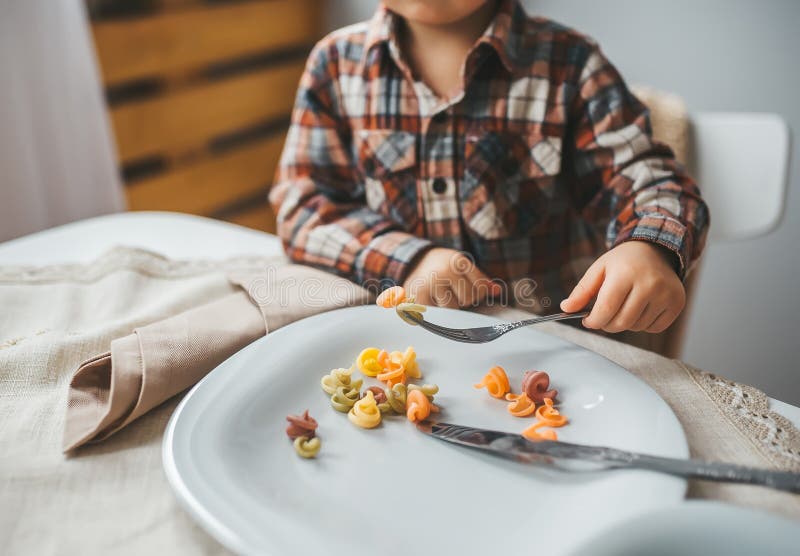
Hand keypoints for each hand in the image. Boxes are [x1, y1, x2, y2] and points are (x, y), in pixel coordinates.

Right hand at [403, 248, 499, 307]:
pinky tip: (433, 301)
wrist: (414, 261)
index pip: (481, 288)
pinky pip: (437, 313)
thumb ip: (481, 280)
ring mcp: (431, 284)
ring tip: (442, 295)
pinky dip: (437, 311)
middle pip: (468, 298)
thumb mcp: (463, 266)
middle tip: (452, 291)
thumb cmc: (444, 266)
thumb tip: (498, 291)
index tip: (468, 287)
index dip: (478, 292)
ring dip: (450, 305)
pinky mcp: (419, 297)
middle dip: (464, 299)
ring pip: (452, 307)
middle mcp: (445, 271)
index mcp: (458, 261)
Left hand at [560, 242, 684, 332]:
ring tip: (624, 306)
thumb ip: (581, 291)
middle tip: (603, 316)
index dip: (593, 321)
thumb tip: (566, 308)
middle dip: (607, 324)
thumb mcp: (599, 270)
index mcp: (626, 273)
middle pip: (621, 322)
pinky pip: (653, 328)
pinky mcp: (677, 303)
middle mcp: (650, 283)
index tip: (588, 321)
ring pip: (636, 327)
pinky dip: (642, 324)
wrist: (655, 251)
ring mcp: (666, 294)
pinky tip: (640, 308)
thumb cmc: (623, 262)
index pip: (605, 309)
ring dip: (625, 323)